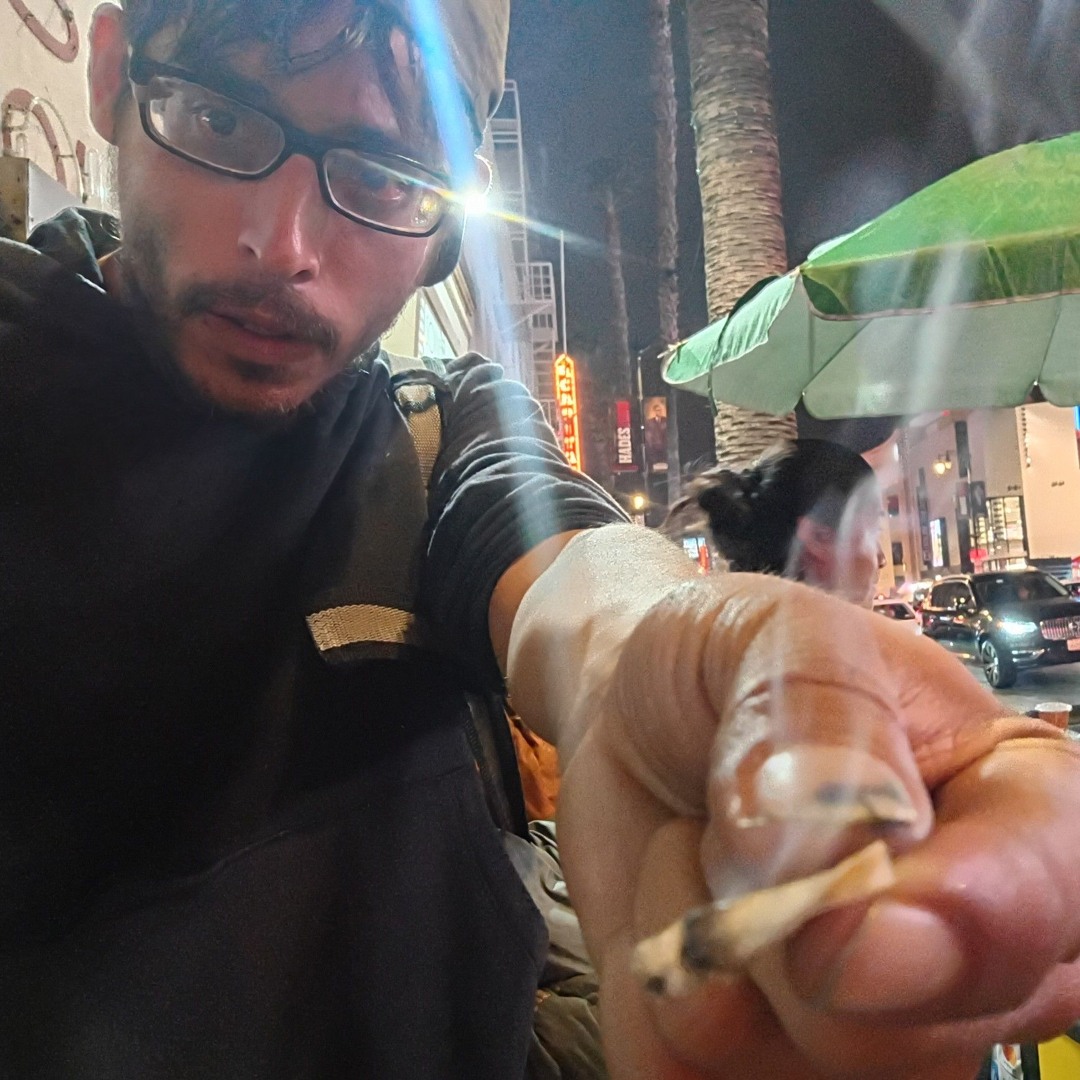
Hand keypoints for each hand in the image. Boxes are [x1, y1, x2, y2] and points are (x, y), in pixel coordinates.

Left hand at [555, 573, 1079, 1078]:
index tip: (855, 923)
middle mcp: (967, 938)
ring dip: (713, 948)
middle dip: (794, 928)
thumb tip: (821, 850)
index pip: (1053, 899)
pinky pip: (699, 1079)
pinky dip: (654, 998)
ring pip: (813, 1066)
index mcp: (1015, 805)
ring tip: (703, 849)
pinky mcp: (756, 1060)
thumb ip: (816, 716)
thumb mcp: (773, 634)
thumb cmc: (727, 662)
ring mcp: (872, 1022)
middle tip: (732, 816)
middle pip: (929, 1030)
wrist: (632, 707)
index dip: (968, 930)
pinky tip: (668, 920)